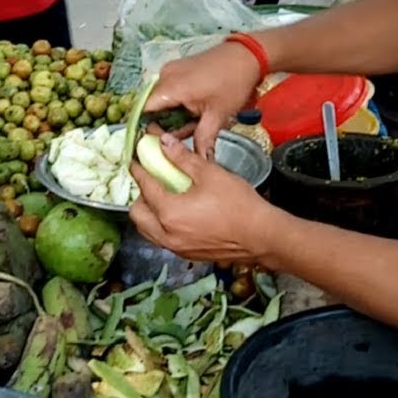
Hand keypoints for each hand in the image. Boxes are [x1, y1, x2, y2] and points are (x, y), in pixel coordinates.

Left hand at [129, 133, 284, 262]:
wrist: (261, 236)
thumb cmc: (239, 204)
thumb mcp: (210, 174)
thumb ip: (183, 158)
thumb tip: (164, 142)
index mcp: (169, 212)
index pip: (145, 187)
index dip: (139, 170)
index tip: (137, 160)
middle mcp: (167, 234)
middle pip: (137, 214)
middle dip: (140, 196)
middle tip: (153, 181)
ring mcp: (176, 247)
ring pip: (147, 231)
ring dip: (149, 214)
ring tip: (164, 198)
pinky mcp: (187, 254)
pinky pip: (162, 240)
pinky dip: (161, 227)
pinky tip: (178, 215)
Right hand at [143, 42, 261, 158]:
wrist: (248, 56)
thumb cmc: (233, 83)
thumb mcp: (218, 116)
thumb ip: (203, 140)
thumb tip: (199, 161)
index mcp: (171, 87)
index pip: (142, 110)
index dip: (143, 129)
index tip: (152, 144)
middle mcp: (165, 76)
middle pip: (151, 107)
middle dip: (162, 125)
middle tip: (179, 139)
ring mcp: (171, 70)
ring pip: (162, 100)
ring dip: (172, 116)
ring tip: (192, 126)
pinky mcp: (179, 69)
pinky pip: (170, 90)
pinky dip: (177, 104)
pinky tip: (193, 113)